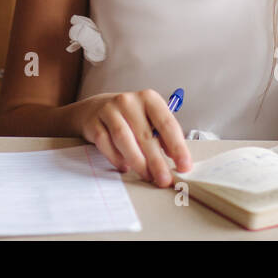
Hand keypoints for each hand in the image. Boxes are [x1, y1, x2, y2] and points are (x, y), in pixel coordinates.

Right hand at [73, 90, 191, 186]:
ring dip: (137, 162)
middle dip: (157, 161)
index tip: (184, 166)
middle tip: (164, 179)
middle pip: (145, 135)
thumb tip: (177, 160)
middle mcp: (128, 101)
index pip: (167, 124)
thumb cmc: (129, 117)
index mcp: (148, 98)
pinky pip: (106, 144)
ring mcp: (109, 111)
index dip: (178, 147)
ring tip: (147, 175)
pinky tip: (125, 167)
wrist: (96, 108)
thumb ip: (163, 136)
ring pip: (124, 139)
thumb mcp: (149, 119)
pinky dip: (116, 158)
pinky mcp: (93, 123)